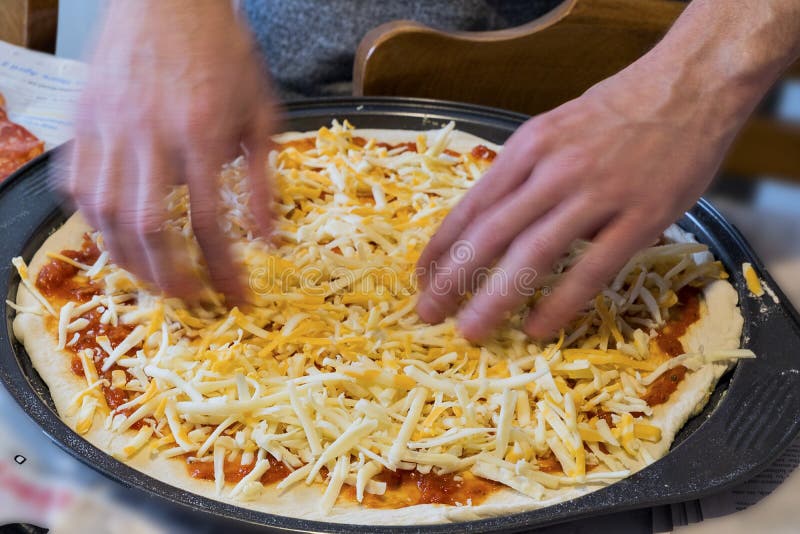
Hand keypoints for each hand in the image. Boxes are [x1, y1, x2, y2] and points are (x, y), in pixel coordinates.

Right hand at [64, 0, 275, 301]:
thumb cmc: (224, 51)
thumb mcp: (262, 113)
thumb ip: (264, 181)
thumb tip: (270, 241)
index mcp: (200, 133)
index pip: (209, 222)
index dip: (223, 269)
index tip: (237, 297)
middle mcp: (148, 134)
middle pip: (147, 228)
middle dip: (168, 276)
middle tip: (189, 297)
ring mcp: (108, 127)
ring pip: (104, 213)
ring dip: (127, 258)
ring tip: (154, 277)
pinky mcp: (84, 120)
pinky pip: (76, 184)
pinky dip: (94, 219)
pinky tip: (116, 234)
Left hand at [416, 59, 746, 340]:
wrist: (688, 87)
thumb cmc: (615, 112)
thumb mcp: (553, 129)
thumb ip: (522, 174)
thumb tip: (488, 221)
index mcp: (527, 148)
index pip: (472, 206)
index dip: (442, 247)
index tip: (422, 277)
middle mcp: (553, 171)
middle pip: (491, 234)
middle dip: (453, 279)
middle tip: (428, 312)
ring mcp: (597, 194)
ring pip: (534, 255)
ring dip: (496, 297)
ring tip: (470, 330)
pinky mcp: (640, 218)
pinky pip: (592, 269)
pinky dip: (561, 303)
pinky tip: (538, 327)